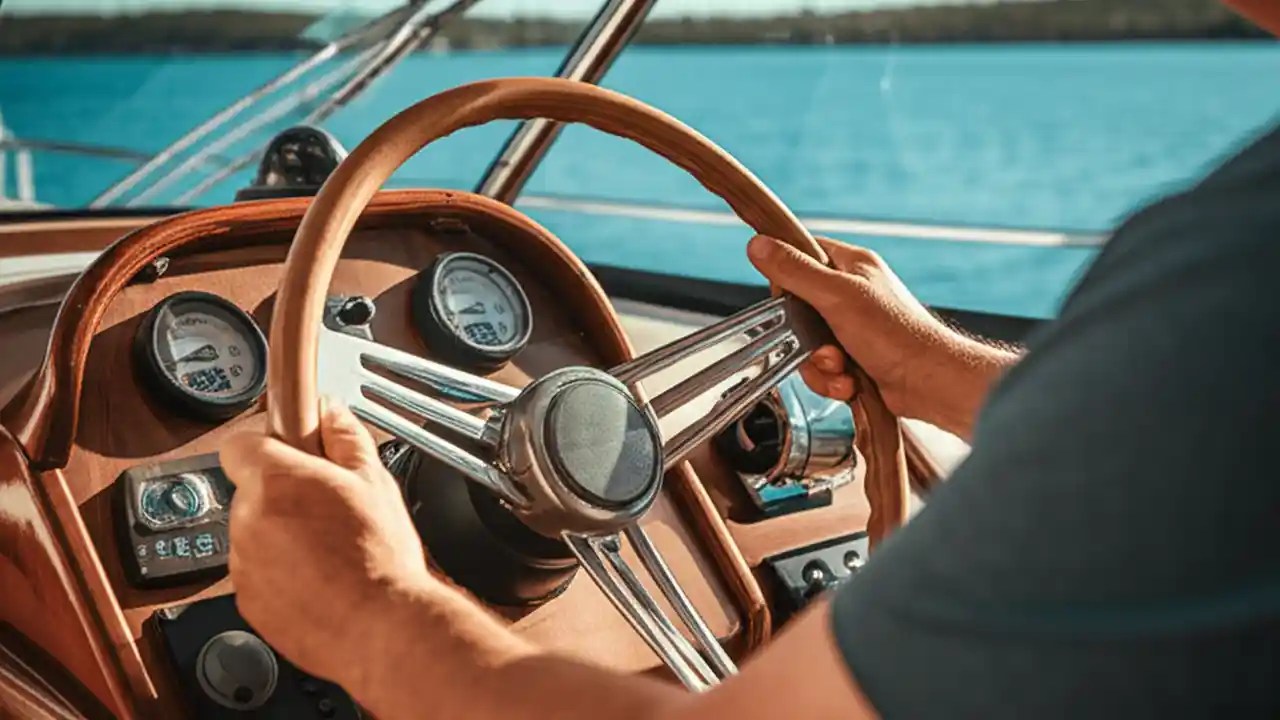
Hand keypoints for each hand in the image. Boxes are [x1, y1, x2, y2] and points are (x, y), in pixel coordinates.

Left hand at [220, 400, 433, 688]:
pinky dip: (280, 572)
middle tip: (325, 506)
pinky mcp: (247, 600)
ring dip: (280, 534)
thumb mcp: (375, 482)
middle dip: (282, 493)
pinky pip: (257, 571)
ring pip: (254, 532)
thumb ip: (345, 438)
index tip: (288, 449)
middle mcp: (248, 519)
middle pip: (251, 489)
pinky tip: (319, 577)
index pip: (239, 442)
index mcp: (276, 481)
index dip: (266, 443)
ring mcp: (243, 563)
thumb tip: (330, 413)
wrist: (380, 628)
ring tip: (327, 549)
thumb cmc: (380, 560)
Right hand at [747, 235, 1016, 437]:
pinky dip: (833, 381)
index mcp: (852, 266)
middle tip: (825, 347)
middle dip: (806, 338)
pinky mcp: (856, 359)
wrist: (931, 383)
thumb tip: (757, 245)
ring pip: (808, 345)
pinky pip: (824, 369)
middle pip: (799, 309)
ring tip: (842, 370)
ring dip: (820, 365)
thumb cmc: (896, 334)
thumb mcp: (836, 296)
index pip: (802, 256)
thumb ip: (795, 271)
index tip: (788, 300)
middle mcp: (853, 294)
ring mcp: (854, 328)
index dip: (787, 279)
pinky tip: (849, 385)